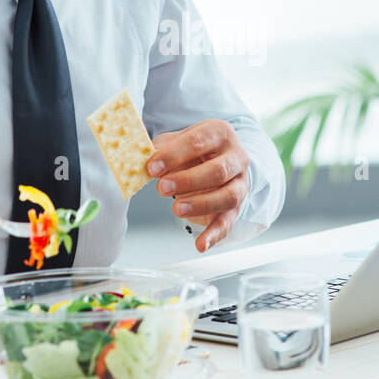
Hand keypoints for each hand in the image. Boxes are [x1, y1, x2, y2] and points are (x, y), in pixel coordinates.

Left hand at [148, 120, 249, 252]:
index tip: (152, 167)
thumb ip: (160, 148)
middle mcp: (236, 157)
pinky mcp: (236, 207)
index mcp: (219, 133)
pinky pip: (228, 222)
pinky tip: (201, 245)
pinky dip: (215, 235)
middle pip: (218, 170)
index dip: (174, 155)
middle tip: (162, 188)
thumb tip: (138, 158)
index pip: (198, 142)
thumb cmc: (193, 149)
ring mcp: (239, 183)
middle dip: (188, 180)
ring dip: (202, 204)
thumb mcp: (177, 140)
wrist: (217, 158)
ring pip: (228, 196)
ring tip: (176, 209)